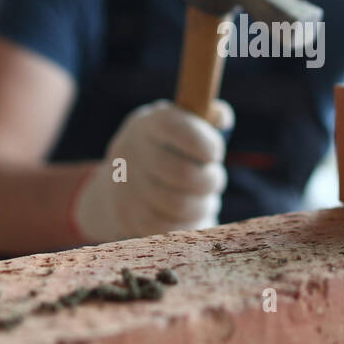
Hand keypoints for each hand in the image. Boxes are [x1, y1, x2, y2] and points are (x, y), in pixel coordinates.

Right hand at [71, 99, 231, 243]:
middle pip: (183, 174)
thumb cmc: (168, 149)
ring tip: (204, 200)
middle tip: (214, 180)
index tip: (214, 154)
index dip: (204, 143)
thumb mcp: (180, 125)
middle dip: (210, 180)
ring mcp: (126, 187)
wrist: (121, 181)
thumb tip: (222, 117)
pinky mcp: (128, 217)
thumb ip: (205, 116)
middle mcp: (132, 153)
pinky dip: (186, 223)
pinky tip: (191, 215)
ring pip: (178, 205)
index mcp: (149, 124)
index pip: (174, 127)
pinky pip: (167, 227)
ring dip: (202, 205)